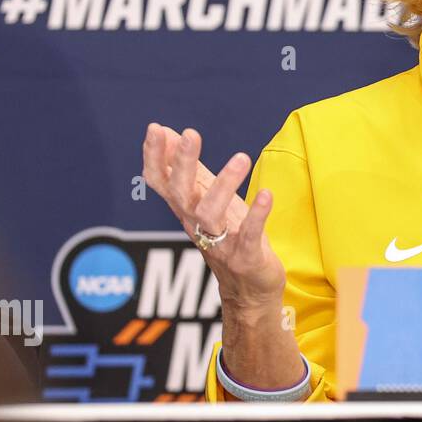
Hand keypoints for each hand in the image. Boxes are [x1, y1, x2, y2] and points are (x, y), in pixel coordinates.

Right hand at [140, 123, 284, 315]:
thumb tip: (170, 133)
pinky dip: (257, 215)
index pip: (161, 182)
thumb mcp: (207, 200)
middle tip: (191, 134)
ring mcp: (219, 244)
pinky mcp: (245, 257)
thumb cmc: (228, 238)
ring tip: (241, 157)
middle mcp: (196, 226)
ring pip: (209, 214)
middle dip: (184, 164)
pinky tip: (267, 194)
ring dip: (223, 185)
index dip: (155, 158)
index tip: (156, 129)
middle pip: (181, 194)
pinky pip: (248, 235)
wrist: (249, 291)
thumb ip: (190, 170)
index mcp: (186, 210)